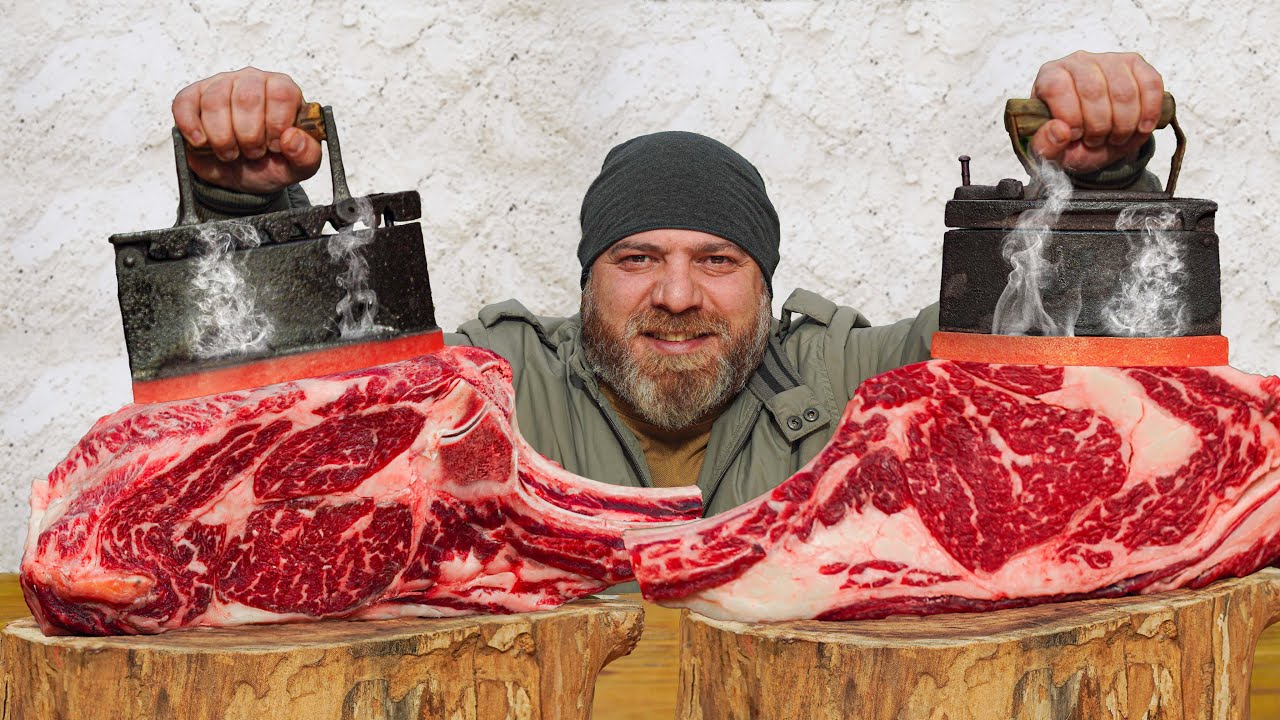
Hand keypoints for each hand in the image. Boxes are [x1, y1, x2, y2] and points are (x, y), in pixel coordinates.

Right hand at [171, 67, 322, 193]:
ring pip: (215, 101)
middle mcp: (252, 81)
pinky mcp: (192, 97)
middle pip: (247, 97)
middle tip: (252, 152)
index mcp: (284, 90)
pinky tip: (202, 143)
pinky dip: (192, 128)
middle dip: (249, 135)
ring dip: (222, 137)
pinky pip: (185, 104)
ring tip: (231, 152)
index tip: (273, 146)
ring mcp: (220, 85)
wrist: (241, 178)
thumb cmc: (272, 163)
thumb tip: (292, 138)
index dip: (276, 125)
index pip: (282, 93)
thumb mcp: (298, 167)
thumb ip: (307, 155)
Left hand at [1028, 51, 1163, 173]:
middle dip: (1099, 126)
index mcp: (1049, 77)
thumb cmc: (1069, 143)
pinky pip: (1151, 84)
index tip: (1076, 136)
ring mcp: (1109, 60)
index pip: (1057, 88)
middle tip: (1096, 141)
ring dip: (1124, 124)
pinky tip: (1141, 128)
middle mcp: (1078, 61)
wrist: (1097, 141)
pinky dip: (1149, 111)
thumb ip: (1046, 145)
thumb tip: (1059, 130)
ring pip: (1124, 91)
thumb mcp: (1052, 152)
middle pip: (1093, 91)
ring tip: (1115, 137)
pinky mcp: (1136, 65)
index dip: (1070, 117)